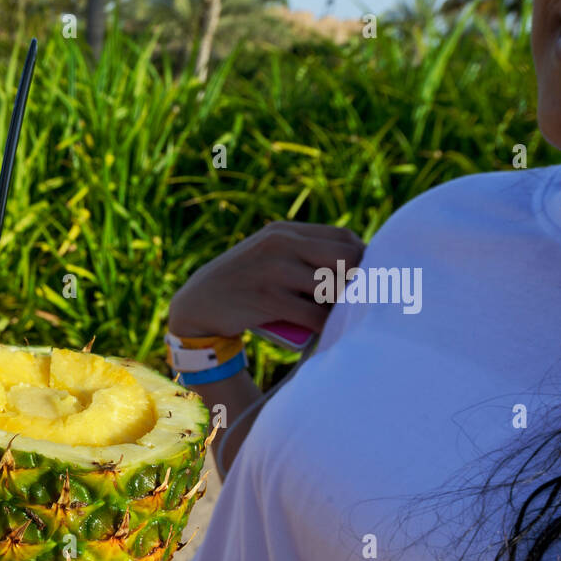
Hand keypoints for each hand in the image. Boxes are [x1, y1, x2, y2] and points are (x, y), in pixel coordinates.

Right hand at [167, 221, 364, 339]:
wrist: (198, 304)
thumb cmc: (243, 283)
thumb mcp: (267, 255)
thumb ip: (299, 251)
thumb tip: (356, 263)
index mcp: (284, 231)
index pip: (344, 238)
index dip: (362, 259)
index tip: (361, 280)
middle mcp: (281, 244)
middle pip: (347, 258)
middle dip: (358, 281)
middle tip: (353, 300)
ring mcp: (273, 271)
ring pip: (333, 287)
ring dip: (343, 305)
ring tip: (342, 315)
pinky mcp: (268, 299)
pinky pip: (314, 315)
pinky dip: (326, 325)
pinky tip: (328, 329)